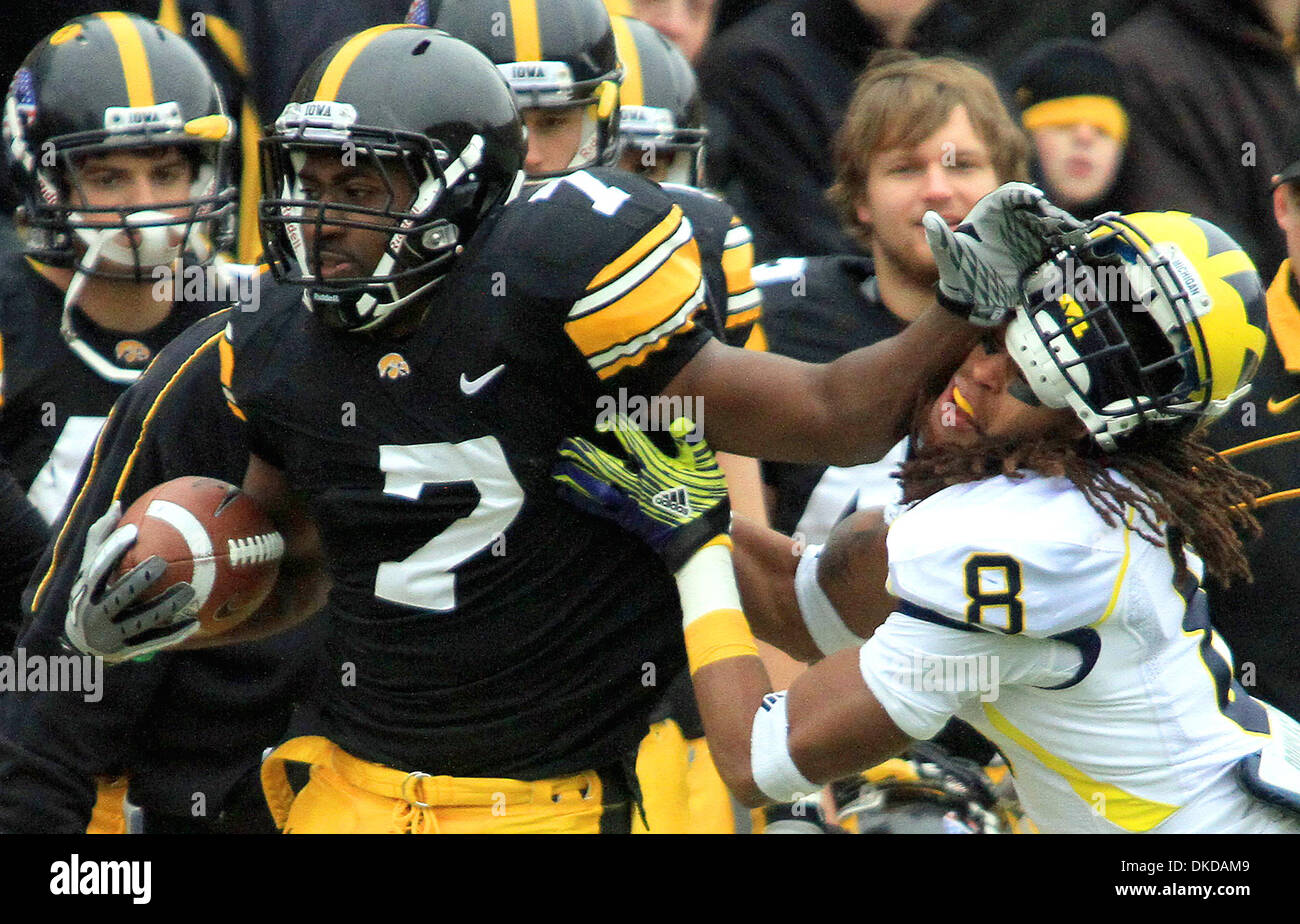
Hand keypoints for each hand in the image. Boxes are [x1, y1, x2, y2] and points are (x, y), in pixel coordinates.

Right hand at [64, 501, 199, 662]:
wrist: (81, 642)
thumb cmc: (92, 592)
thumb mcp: (89, 567)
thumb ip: (102, 538)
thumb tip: (119, 502)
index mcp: (85, 590)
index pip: (97, 568)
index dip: (113, 550)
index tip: (134, 530)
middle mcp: (94, 613)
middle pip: (118, 596)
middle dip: (139, 580)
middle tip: (162, 562)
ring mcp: (110, 634)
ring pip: (140, 621)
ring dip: (165, 607)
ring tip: (191, 591)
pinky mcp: (126, 650)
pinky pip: (153, 642)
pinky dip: (174, 633)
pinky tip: (196, 623)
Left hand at [554, 416, 729, 572]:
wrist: (699, 542)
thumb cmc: (705, 502)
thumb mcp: (707, 469)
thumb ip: (692, 442)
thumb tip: (679, 420)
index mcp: (658, 469)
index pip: (632, 442)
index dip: (616, 427)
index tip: (603, 420)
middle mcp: (638, 484)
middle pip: (603, 465)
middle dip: (583, 453)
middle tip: (564, 444)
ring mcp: (629, 503)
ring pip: (596, 486)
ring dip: (575, 475)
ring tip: (557, 466)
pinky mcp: (625, 519)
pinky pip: (597, 508)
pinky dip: (579, 499)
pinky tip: (564, 492)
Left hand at [923, 182, 1084, 325]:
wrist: (972, 299)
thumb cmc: (957, 273)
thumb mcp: (947, 255)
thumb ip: (939, 237)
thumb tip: (927, 217)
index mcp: (988, 214)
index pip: (1007, 195)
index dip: (1022, 193)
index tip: (1035, 198)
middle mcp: (1009, 219)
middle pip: (1033, 206)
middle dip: (1047, 210)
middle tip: (1058, 219)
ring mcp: (1025, 234)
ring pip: (1047, 222)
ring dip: (1060, 225)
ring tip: (1073, 232)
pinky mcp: (1037, 250)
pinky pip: (1054, 241)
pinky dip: (1065, 242)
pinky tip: (1075, 245)